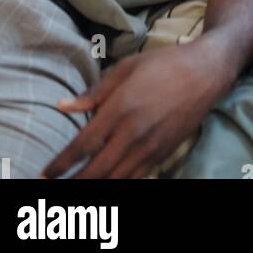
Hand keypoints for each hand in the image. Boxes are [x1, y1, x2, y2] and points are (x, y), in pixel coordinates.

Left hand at [42, 40, 227, 180]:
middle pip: (97, 170)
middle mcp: (134, 132)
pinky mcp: (163, 154)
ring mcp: (151, 146)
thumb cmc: (164, 64)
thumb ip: (94, 92)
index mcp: (122, 107)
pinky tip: (106, 183)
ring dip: (94, 186)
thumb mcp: (127, 68)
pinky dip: (118, 184)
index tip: (46, 172)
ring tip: (76, 188)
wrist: (206, 72)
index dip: (62, 162)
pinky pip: (136, 178)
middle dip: (73, 182)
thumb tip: (63, 105)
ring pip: (116, 179)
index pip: (84, 144)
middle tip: (53, 188)